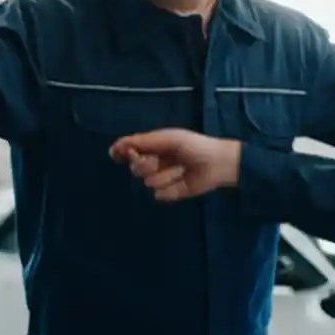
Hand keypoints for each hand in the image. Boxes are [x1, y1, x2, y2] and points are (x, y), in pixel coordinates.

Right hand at [109, 129, 241, 201]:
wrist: (217, 164)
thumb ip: (143, 142)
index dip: (122, 152)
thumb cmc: (194, 146)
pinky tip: (183, 181)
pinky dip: (171, 188)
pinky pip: (160, 194)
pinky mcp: (170, 193)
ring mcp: (162, 179)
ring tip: (182, 169)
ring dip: (166, 175)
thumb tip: (116, 146)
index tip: (118, 154)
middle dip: (147, 165)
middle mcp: (155, 163)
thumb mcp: (167, 139)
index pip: (129, 150)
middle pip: (136, 169)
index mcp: (152, 147)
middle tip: (161, 160)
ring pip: (149, 182)